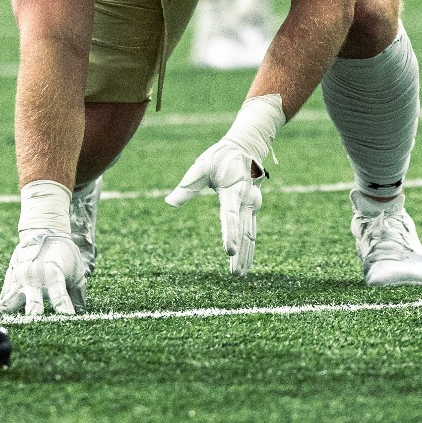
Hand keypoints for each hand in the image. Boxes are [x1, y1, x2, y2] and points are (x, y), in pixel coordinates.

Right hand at [0, 230, 86, 316]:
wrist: (43, 231)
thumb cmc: (63, 253)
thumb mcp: (76, 271)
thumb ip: (77, 294)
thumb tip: (82, 314)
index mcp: (53, 275)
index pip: (60, 296)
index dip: (64, 308)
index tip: (69, 318)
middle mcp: (34, 278)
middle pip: (33, 301)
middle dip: (34, 312)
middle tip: (35, 320)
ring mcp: (19, 279)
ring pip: (11, 301)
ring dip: (7, 314)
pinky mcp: (10, 280)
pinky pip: (4, 298)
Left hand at [165, 139, 267, 275]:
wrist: (244, 147)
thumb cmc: (220, 157)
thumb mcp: (201, 167)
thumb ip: (187, 186)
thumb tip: (169, 202)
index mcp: (234, 191)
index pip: (231, 216)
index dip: (231, 234)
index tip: (229, 251)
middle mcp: (247, 200)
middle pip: (243, 231)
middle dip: (240, 253)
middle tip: (235, 274)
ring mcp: (252, 205)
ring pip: (250, 234)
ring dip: (245, 255)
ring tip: (239, 275)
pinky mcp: (251, 208)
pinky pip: (251, 231)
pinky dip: (249, 247)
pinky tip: (246, 262)